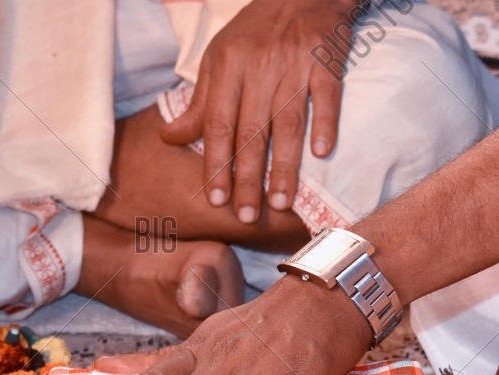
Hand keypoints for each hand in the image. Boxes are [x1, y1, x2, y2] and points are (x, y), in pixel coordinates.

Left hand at [160, 0, 347, 223]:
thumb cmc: (255, 33)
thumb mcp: (219, 60)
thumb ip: (200, 104)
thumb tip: (171, 140)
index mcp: (229, 67)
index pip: (219, 124)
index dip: (216, 163)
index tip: (216, 199)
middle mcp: (260, 67)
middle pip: (252, 131)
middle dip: (248, 178)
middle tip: (247, 216)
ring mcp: (295, 65)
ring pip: (288, 122)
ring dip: (284, 165)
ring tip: (280, 203)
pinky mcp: (326, 61)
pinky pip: (327, 96)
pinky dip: (326, 123)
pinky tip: (322, 154)